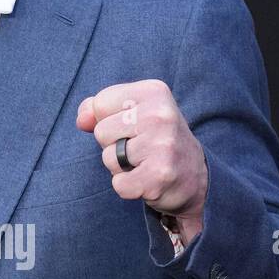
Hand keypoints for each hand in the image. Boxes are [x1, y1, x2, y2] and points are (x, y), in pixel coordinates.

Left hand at [76, 80, 206, 241]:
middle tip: (141, 149)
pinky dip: (128, 188)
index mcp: (154, 91)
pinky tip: (148, 180)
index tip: (134, 127)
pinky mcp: (160, 176)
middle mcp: (161, 114)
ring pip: (108, 159)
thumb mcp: (132, 113)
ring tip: (145, 164)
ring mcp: (162, 145)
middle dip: (114, 145)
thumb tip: (82, 119)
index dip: (108, 120)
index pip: (100, 104)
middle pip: (101, 132)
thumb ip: (99, 109)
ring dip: (121, 168)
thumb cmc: (155, 140)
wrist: (196, 177)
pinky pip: (119, 184)